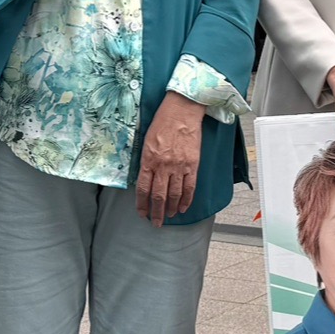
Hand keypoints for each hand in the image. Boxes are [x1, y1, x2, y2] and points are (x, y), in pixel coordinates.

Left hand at [136, 92, 205, 222]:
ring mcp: (179, 166)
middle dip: (156, 213)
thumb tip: (145, 179)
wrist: (182, 110)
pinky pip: (189, 187)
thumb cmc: (162, 122)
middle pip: (158, 196)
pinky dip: (186, 200)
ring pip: (174, 195)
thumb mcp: (146, 141)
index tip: (142, 213)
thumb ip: (145, 161)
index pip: (143, 189)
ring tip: (168, 216)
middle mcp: (163, 165)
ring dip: (171, 209)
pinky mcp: (192, 164)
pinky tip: (182, 208)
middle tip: (156, 223)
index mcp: (148, 160)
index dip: (142, 204)